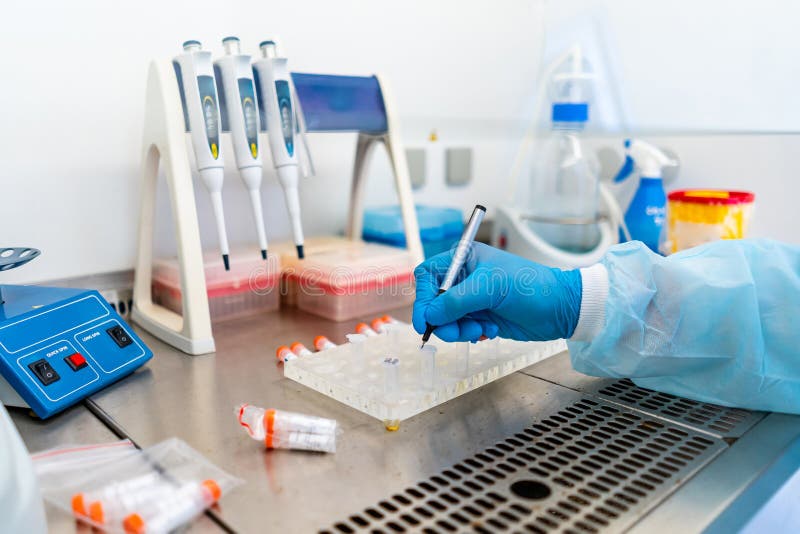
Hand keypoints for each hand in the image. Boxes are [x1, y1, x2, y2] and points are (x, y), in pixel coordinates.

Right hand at [412, 243, 581, 341]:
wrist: (560, 309)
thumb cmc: (531, 287)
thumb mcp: (491, 288)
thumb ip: (456, 301)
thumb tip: (429, 315)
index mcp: (464, 259)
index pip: (427, 276)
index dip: (422, 298)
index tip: (425, 320)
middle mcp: (464, 278)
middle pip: (433, 301)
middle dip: (442, 320)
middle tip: (456, 332)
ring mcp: (472, 299)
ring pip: (445, 319)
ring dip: (458, 329)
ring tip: (481, 329)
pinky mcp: (480, 316)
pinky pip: (460, 329)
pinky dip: (470, 333)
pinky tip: (489, 331)